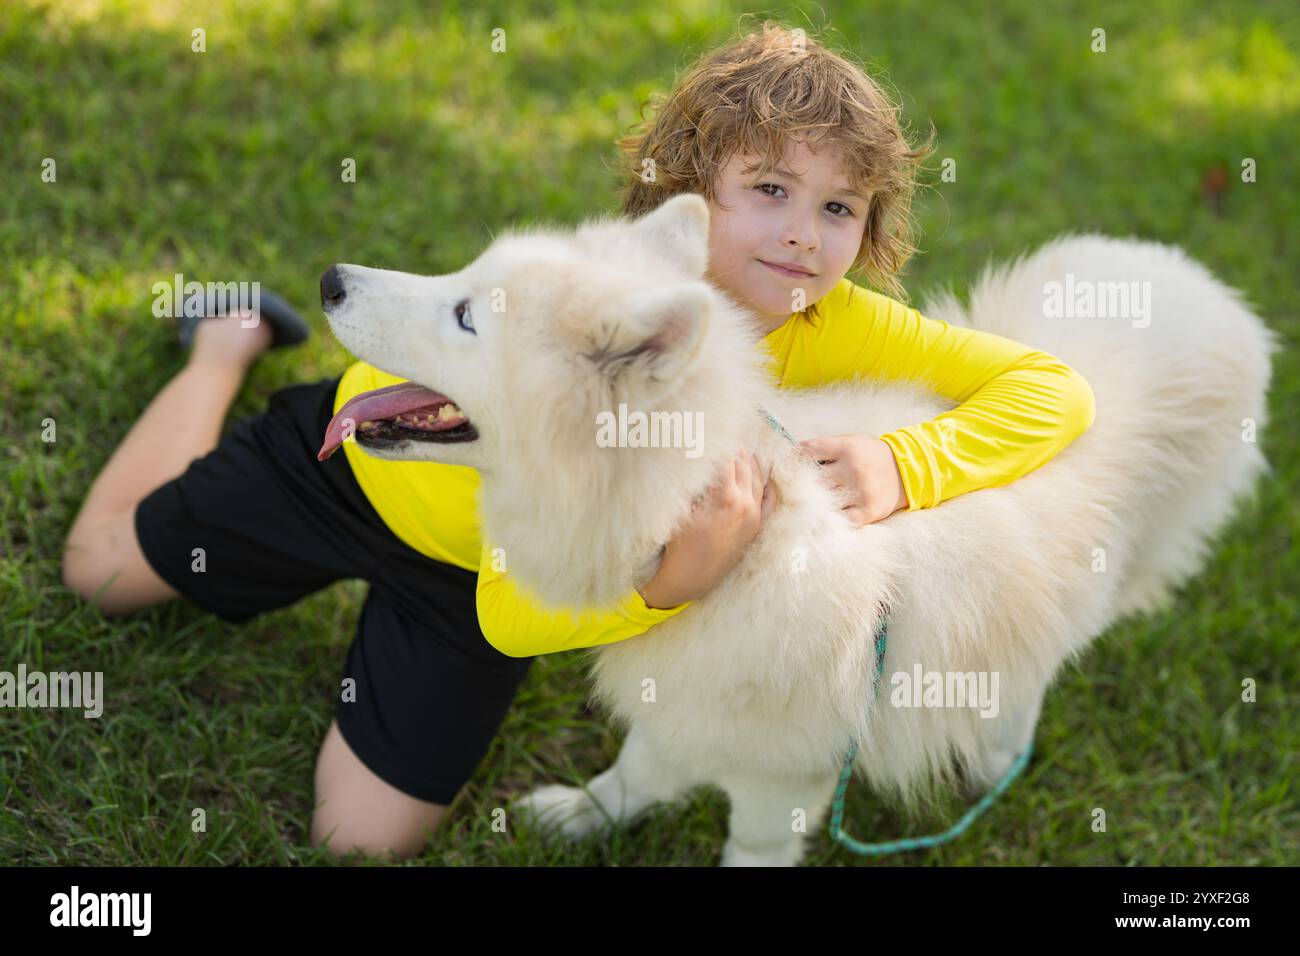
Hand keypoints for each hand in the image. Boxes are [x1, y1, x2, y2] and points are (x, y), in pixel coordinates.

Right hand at [636, 449, 779, 608]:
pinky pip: (769, 497)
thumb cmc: (678, 543)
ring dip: (746, 460)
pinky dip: (765, 481)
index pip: (726, 457)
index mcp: (726, 496)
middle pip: (743, 462)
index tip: (708, 433)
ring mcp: (755, 515)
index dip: (716, 443)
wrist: (690, 577)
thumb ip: (695, 479)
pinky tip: (760, 469)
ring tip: (735, 449)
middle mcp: (746, 504)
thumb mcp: (681, 506)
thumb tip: (699, 454)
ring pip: (757, 476)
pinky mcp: (757, 525)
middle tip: (721, 437)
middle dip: (731, 449)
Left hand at [798, 433, 908, 526]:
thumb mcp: (850, 442)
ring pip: (824, 501)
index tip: (783, 466)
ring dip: (813, 503)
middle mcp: (853, 469)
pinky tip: (822, 517)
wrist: (906, 471)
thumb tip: (790, 456)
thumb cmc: (869, 455)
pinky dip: (829, 519)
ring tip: (803, 505)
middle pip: (813, 479)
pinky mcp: (868, 511)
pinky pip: (840, 520)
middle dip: (800, 484)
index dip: (792, 458)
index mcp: (846, 449)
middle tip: (787, 490)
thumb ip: (823, 448)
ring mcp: (861, 492)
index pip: (808, 451)